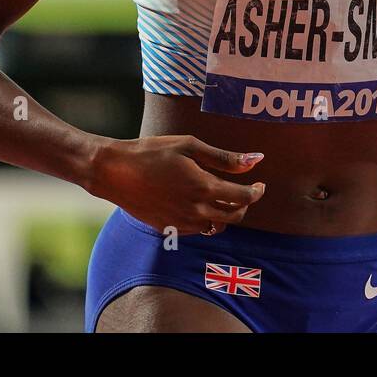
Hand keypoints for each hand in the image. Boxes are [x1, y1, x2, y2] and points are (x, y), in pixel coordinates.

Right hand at [83, 135, 264, 235]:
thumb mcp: (189, 146)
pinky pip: (197, 230)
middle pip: (233, 216)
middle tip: (245, 191)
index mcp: (203, 187)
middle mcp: (195, 210)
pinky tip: (200, 204)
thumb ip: (224, 157)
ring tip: (222, 197)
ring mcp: (181, 223)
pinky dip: (206, 220)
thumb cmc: (152, 152)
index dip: (256, 192)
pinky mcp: (168, 229)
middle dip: (244, 205)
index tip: (260, 185)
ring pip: (216, 226)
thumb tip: (255, 160)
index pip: (242, 198)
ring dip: (225, 214)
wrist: (115, 172)